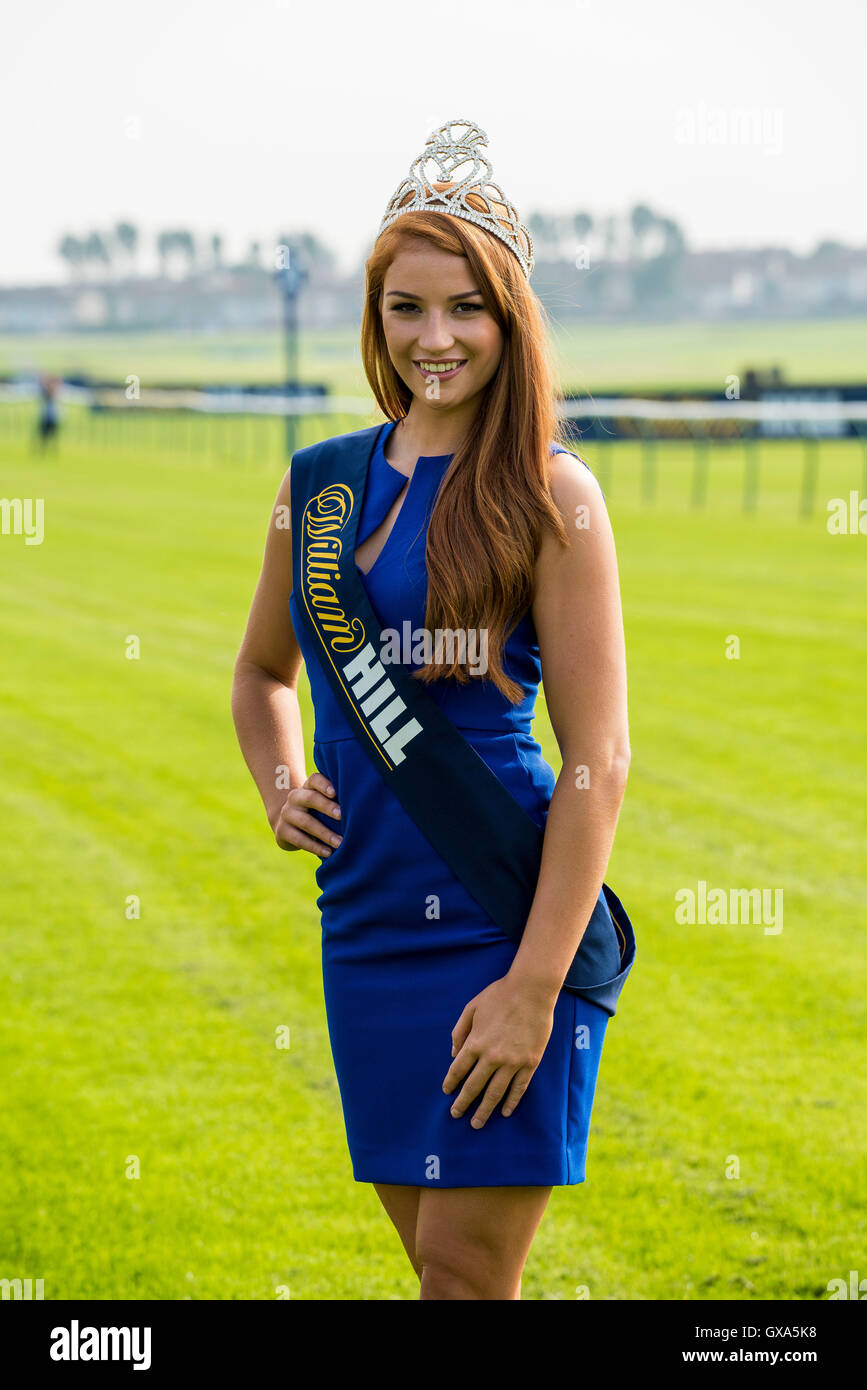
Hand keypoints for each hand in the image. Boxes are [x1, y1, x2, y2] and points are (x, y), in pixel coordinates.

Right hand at [271, 772, 341, 857]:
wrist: (286, 823)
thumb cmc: (315, 811)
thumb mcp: (322, 802)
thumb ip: (335, 800)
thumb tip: (362, 806)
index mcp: (307, 787)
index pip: (314, 780)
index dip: (324, 784)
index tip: (335, 793)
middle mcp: (295, 797)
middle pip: (310, 798)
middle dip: (327, 807)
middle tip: (342, 816)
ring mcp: (287, 814)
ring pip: (306, 822)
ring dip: (325, 833)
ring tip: (340, 842)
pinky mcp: (282, 831)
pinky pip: (299, 839)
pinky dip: (315, 847)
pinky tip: (329, 852)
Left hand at [442, 975, 554, 1128]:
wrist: (531, 990)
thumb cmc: (499, 995)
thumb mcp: (472, 1008)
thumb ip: (460, 1031)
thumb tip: (453, 1053)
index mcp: (475, 1042)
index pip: (458, 1069)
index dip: (451, 1082)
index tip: (447, 1092)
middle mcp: (492, 1057)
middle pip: (474, 1086)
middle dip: (463, 1103)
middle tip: (456, 1115)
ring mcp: (512, 1062)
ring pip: (495, 1093)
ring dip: (484, 1110)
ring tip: (476, 1123)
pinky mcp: (530, 1063)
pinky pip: (519, 1088)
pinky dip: (511, 1102)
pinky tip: (505, 1112)